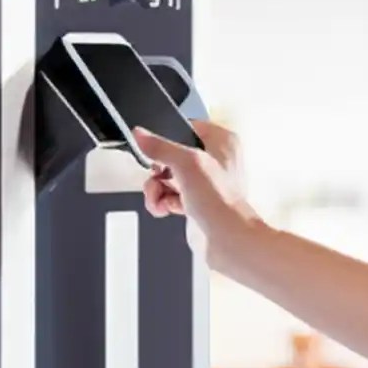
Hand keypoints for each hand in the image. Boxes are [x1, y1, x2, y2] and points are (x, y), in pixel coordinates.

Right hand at [133, 121, 263, 268]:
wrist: (228, 240)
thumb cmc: (222, 202)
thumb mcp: (186, 163)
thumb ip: (160, 147)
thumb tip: (140, 134)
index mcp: (222, 142)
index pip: (186, 127)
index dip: (167, 138)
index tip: (155, 148)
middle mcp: (215, 161)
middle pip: (170, 155)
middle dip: (157, 170)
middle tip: (159, 176)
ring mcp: (205, 184)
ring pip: (166, 177)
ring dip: (155, 189)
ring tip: (159, 197)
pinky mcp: (196, 203)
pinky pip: (168, 196)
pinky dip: (161, 202)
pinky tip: (163, 207)